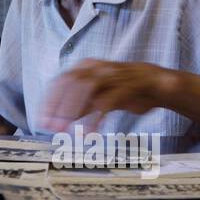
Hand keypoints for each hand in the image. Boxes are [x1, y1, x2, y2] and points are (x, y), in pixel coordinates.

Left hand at [40, 59, 174, 131]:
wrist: (156, 85)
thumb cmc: (124, 91)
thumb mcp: (98, 97)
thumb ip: (80, 106)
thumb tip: (58, 122)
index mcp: (87, 67)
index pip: (61, 82)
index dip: (49, 102)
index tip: (42, 121)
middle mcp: (98, 68)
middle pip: (70, 83)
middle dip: (59, 107)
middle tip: (53, 129)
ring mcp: (113, 75)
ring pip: (86, 87)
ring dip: (74, 110)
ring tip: (69, 131)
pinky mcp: (128, 86)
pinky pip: (108, 101)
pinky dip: (97, 118)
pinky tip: (91, 132)